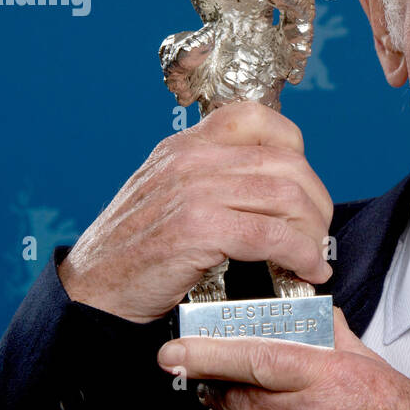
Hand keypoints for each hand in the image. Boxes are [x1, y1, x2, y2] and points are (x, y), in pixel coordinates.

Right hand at [58, 102, 333, 322]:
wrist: (91, 292)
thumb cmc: (134, 252)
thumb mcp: (169, 196)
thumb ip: (212, 180)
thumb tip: (274, 189)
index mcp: (186, 144)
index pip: (258, 118)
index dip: (296, 151)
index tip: (303, 188)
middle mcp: (191, 158)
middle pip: (287, 163)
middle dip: (316, 202)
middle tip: (318, 234)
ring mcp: (193, 190)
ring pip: (286, 197)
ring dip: (313, 232)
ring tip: (315, 257)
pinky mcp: (197, 229)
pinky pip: (272, 236)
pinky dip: (301, 255)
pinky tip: (306, 271)